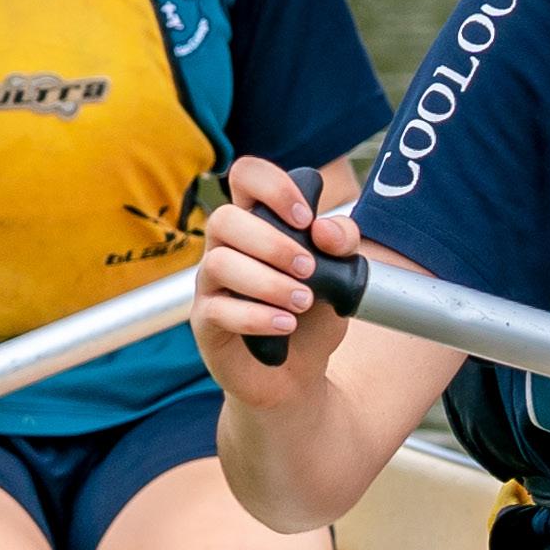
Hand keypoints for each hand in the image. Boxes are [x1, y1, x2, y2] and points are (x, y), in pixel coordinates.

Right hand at [195, 154, 354, 401]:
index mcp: (256, 223)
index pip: (246, 176)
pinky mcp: (205, 323)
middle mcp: (225, 247)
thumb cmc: (312, 315)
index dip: (273, 186)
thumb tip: (324, 230)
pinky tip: (286, 324)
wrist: (298, 374)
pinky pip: (218, 310)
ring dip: (269, 282)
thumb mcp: (342, 276)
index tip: (305, 217)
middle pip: (224, 219)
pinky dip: (257, 316)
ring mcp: (210, 285)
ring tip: (304, 302)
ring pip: (218, 263)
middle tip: (309, 269)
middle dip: (272, 242)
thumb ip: (343, 243)